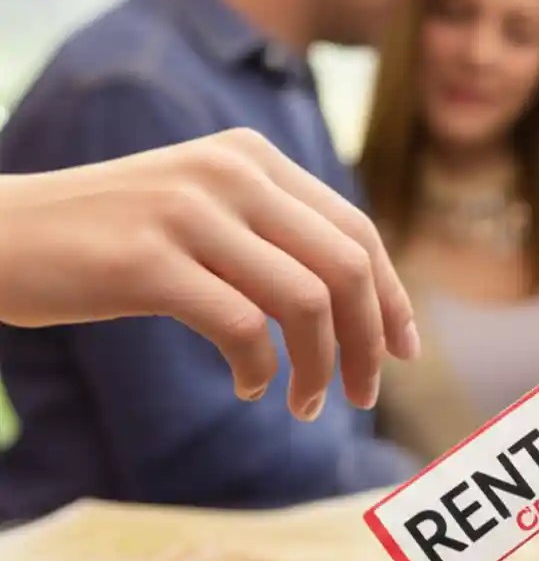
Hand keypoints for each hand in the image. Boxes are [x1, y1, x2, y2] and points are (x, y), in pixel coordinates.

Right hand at [0, 128, 418, 420]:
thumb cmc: (111, 236)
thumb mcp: (204, 211)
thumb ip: (275, 235)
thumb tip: (364, 301)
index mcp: (253, 157)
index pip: (356, 231)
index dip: (391, 297)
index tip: (404, 350)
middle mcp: (230, 172)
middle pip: (345, 266)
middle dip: (371, 340)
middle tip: (365, 392)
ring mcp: (188, 211)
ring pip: (304, 300)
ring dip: (320, 366)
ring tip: (308, 403)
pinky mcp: (145, 260)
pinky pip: (241, 328)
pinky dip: (259, 370)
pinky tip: (247, 388)